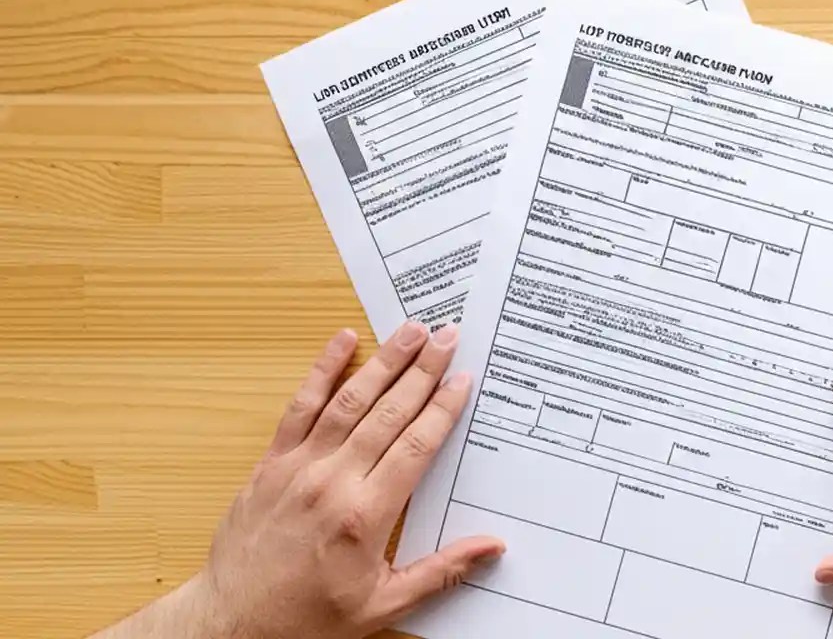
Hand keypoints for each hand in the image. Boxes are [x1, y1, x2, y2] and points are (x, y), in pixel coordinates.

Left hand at [95, 322, 503, 638]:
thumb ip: (441, 571)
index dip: (442, 409)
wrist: (234, 622)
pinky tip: (342, 341)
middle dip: (423, 370)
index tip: (463, 378)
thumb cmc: (308, 618)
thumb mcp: (383, 604)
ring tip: (410, 330)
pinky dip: (323, 371)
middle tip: (448, 336)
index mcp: (365, 515)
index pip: (415, 447)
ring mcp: (299, 467)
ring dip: (383, 361)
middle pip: (388, 413)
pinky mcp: (272, 463)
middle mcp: (333, 482)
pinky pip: (300, 407)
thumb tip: (492, 547)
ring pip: (349, 401)